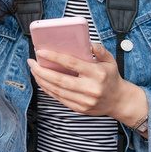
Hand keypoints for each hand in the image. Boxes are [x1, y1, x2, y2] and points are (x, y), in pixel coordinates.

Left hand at [27, 42, 144, 122]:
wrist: (118, 101)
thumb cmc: (111, 78)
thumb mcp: (110, 61)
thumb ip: (100, 50)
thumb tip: (89, 43)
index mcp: (97, 74)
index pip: (71, 64)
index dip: (54, 57)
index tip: (41, 52)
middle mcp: (90, 88)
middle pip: (59, 80)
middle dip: (41, 70)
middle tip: (32, 62)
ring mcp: (84, 100)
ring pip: (56, 90)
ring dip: (41, 80)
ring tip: (33, 70)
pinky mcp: (79, 108)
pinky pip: (59, 98)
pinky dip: (47, 89)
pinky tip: (41, 81)